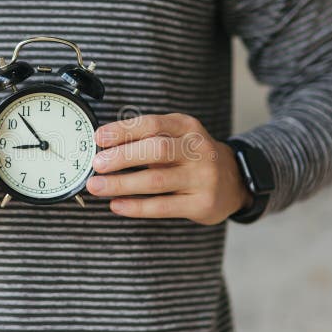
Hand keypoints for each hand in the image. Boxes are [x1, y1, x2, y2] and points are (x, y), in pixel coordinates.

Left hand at [86, 113, 251, 224]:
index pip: (152, 124)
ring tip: (97, 186)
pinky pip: (162, 207)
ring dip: (121, 184)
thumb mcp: (178, 137)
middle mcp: (198, 150)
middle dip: (121, 157)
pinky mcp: (202, 204)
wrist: (235, 181)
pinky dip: (136, 207)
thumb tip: (105, 148)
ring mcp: (203, 178)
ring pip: (156, 181)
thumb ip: (148, 139)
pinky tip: (117, 205)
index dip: (123, 130)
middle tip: (97, 164)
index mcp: (188, 127)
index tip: (99, 138)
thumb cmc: (192, 157)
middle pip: (156, 150)